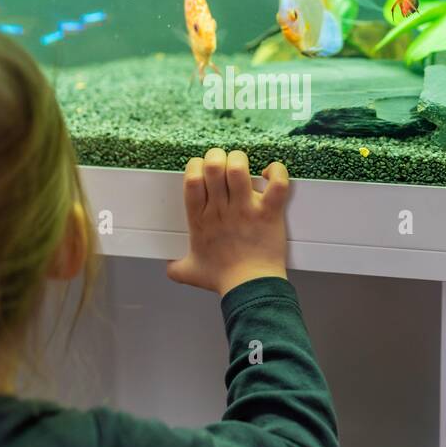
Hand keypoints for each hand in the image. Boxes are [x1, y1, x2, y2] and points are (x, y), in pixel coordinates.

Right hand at [166, 148, 289, 296]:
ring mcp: (245, 208)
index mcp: (200, 217)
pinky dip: (277, 171)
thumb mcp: (190, 272)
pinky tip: (270, 173)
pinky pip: (277, 183)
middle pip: (213, 164)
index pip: (191, 178)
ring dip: (240, 160)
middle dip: (218, 157)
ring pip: (239, 167)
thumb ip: (176, 267)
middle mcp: (220, 208)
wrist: (250, 289)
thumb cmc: (222, 278)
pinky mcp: (269, 212)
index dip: (196, 166)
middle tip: (224, 165)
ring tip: (244, 167)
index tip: (203, 170)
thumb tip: (169, 268)